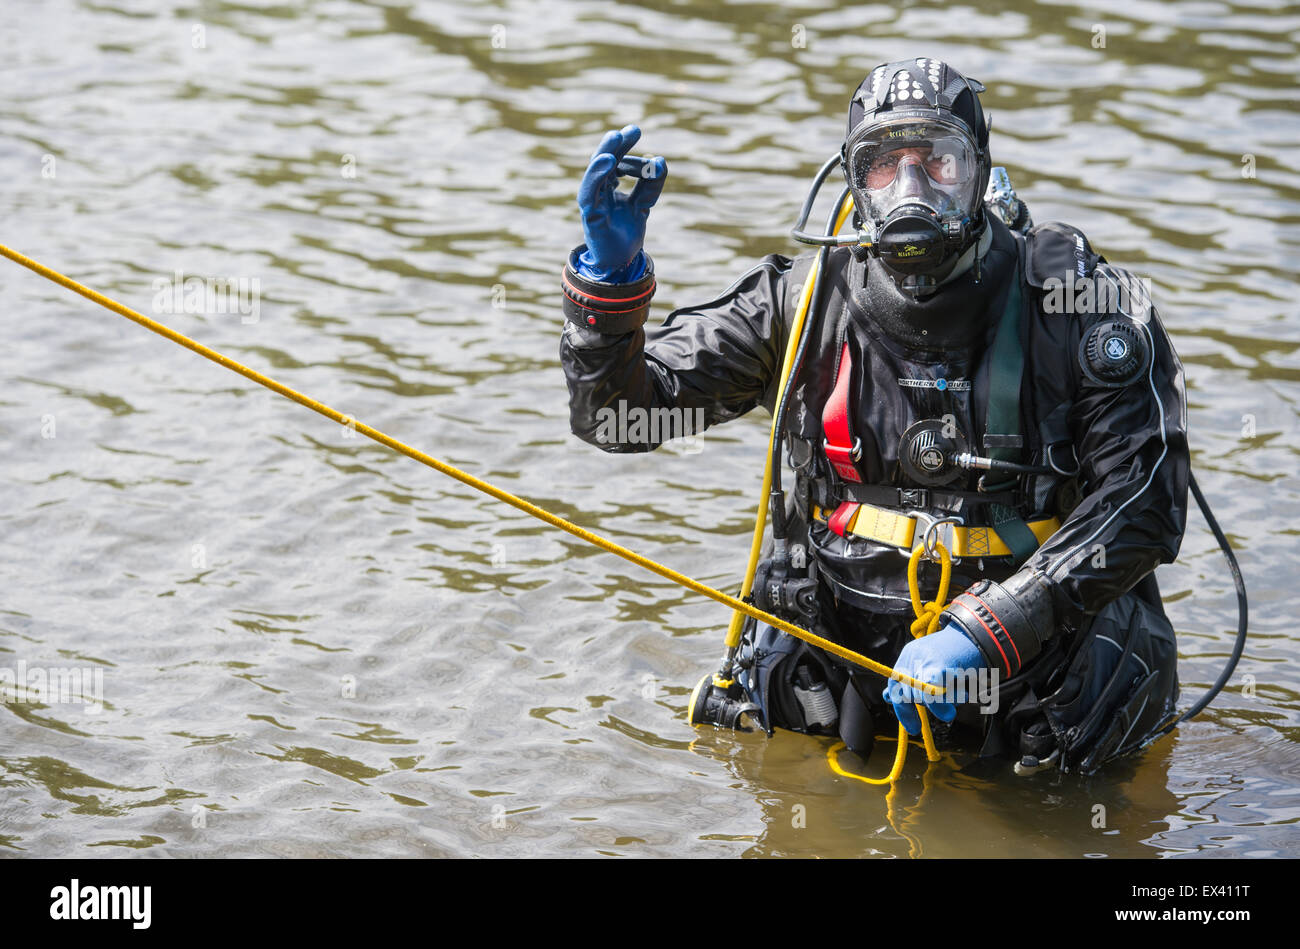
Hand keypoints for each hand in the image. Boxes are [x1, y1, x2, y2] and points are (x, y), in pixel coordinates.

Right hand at [576, 125, 666, 282]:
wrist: (620, 263)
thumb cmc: (627, 232)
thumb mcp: (644, 204)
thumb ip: (651, 184)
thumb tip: (661, 161)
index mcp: (609, 187)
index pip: (616, 161)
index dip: (625, 145)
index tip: (636, 130)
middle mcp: (598, 192)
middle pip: (604, 162)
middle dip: (616, 144)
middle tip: (632, 129)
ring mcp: (592, 203)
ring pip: (594, 174)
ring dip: (604, 154)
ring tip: (616, 138)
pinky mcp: (589, 215)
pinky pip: (589, 192)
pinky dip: (597, 176)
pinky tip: (609, 162)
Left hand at [884, 622, 983, 734]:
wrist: (978, 631)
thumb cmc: (957, 651)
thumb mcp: (929, 662)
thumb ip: (911, 680)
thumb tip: (888, 697)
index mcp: (909, 655)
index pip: (895, 685)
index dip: (903, 709)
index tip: (914, 728)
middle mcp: (913, 656)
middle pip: (908, 693)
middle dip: (925, 706)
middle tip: (946, 709)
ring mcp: (924, 661)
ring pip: (921, 696)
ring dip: (940, 706)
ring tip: (959, 699)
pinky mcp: (939, 666)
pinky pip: (933, 692)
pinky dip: (944, 700)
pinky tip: (960, 696)